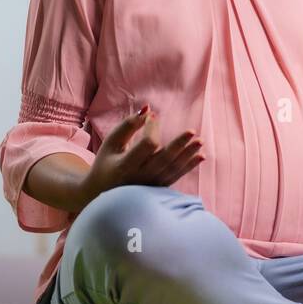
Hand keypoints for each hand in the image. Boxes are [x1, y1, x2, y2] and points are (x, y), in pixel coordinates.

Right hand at [81, 104, 204, 202]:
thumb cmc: (106, 162)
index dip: (152, 128)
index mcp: (125, 165)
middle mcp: (139, 176)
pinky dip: (189, 166)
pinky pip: (176, 176)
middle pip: (163, 159)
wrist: (101, 193)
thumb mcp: (111, 143)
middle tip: (192, 131)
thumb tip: (148, 110)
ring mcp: (150, 184)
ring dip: (188, 155)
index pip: (146, 145)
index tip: (152, 117)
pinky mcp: (158, 188)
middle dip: (179, 145)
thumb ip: (128, 126)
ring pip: (173, 168)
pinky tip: (201, 156)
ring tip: (200, 142)